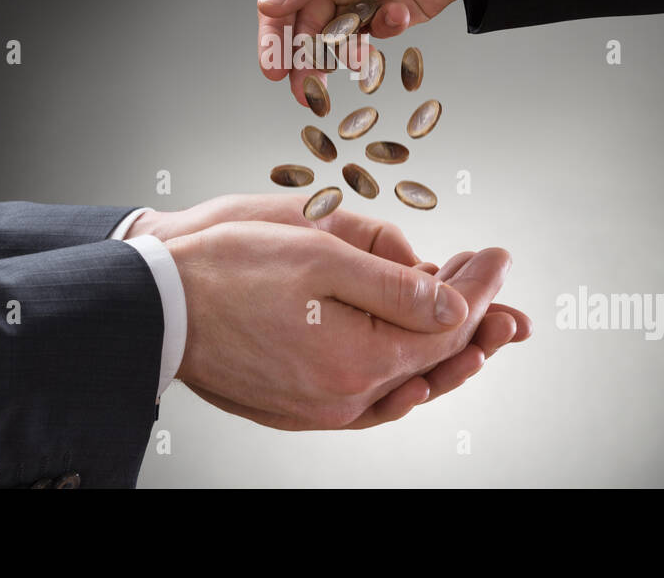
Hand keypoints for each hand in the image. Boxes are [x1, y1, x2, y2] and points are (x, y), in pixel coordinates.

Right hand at [165, 220, 521, 429]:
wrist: (154, 303)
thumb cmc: (227, 266)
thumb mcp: (321, 254)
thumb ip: (397, 286)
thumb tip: (459, 308)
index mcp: (356, 359)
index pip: (445, 327)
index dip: (480, 289)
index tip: (498, 255)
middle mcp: (343, 398)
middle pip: (431, 361)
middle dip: (476, 324)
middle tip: (509, 300)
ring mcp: (318, 408)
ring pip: (402, 382)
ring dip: (444, 354)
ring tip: (481, 331)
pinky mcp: (296, 406)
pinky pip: (367, 398)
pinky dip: (400, 375)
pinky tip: (414, 365)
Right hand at [255, 0, 482, 105]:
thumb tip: (269, 4)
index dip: (273, 32)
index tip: (271, 67)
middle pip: (305, 23)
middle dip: (303, 57)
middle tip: (303, 89)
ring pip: (338, 36)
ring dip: (340, 54)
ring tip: (349, 65)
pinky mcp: (392, 10)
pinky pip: (377, 33)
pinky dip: (383, 31)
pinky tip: (397, 14)